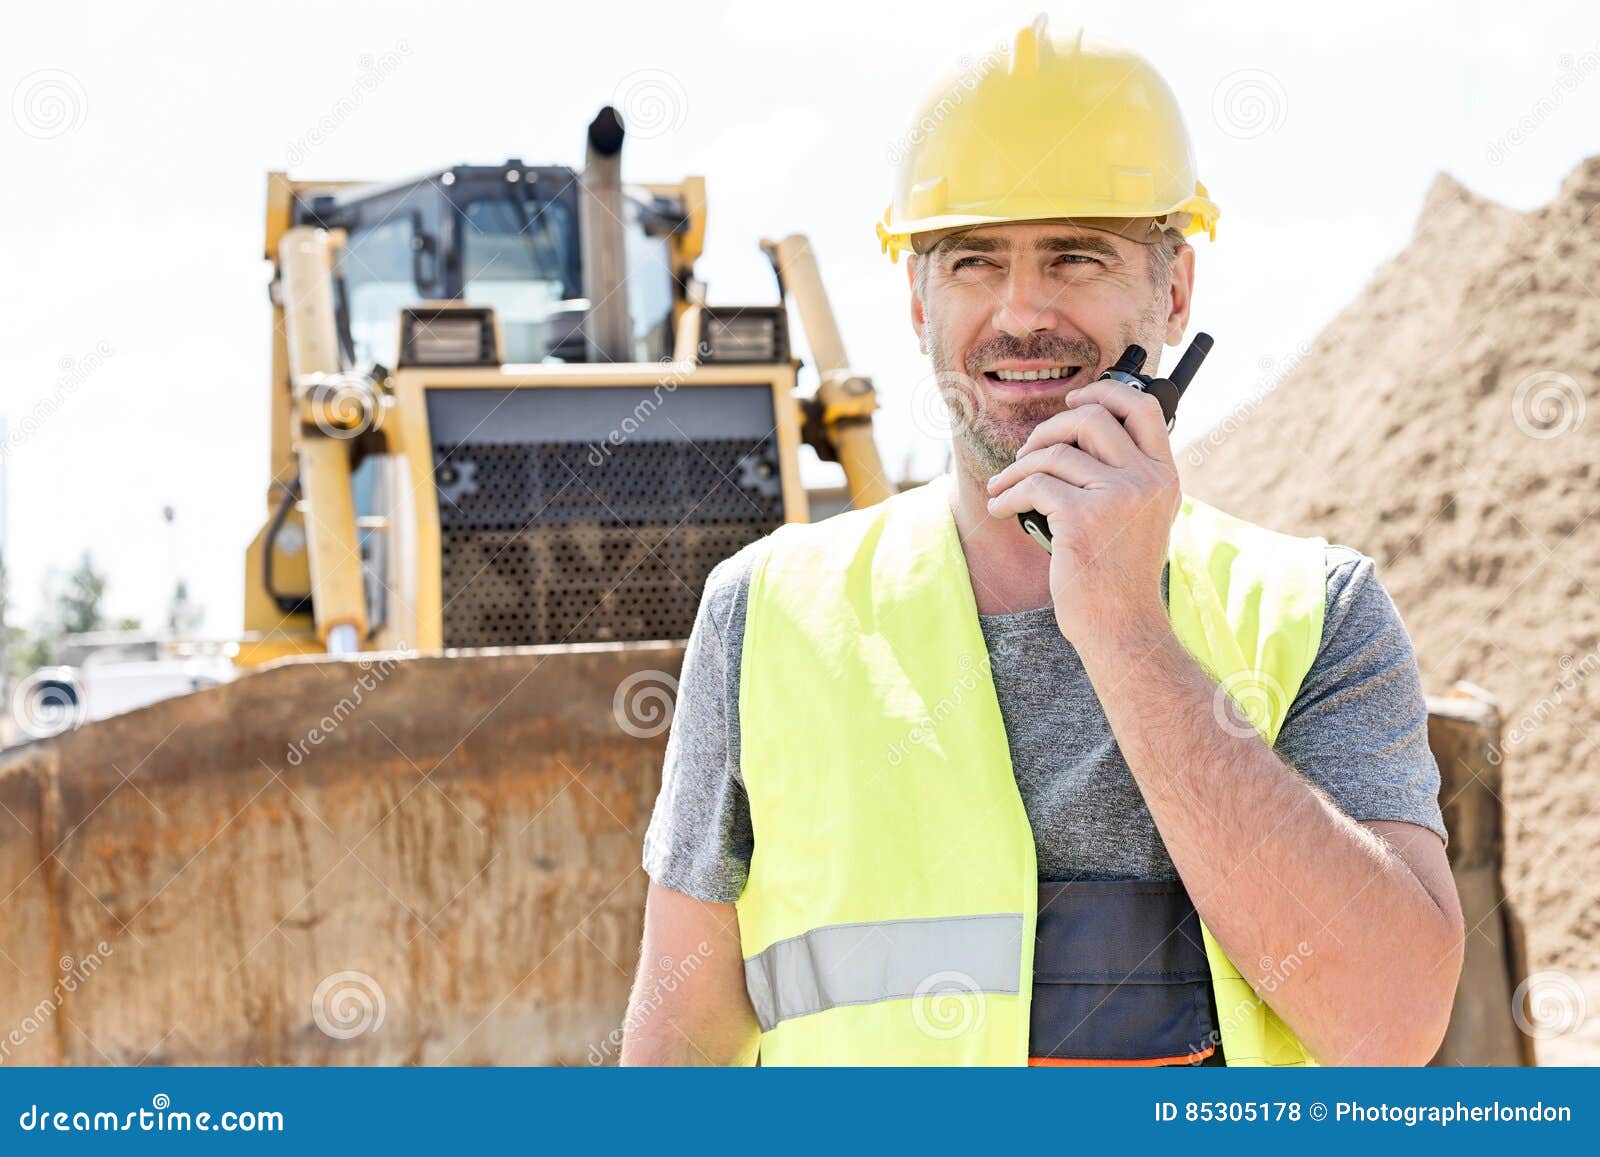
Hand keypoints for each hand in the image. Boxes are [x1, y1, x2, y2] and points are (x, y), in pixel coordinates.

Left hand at [984, 378, 1180, 652]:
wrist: (1121, 625)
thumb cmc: (1119, 576)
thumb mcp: (1140, 518)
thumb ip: (1124, 477)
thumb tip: (1074, 435)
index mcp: (1165, 476)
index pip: (1143, 408)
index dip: (1104, 392)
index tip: (1074, 398)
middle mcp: (1148, 480)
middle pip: (1092, 418)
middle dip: (1048, 429)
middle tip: (1027, 454)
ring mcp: (1118, 496)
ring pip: (1054, 452)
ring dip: (1017, 467)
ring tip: (1003, 486)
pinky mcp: (1084, 517)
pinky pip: (1034, 484)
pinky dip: (1008, 495)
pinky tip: (1001, 508)